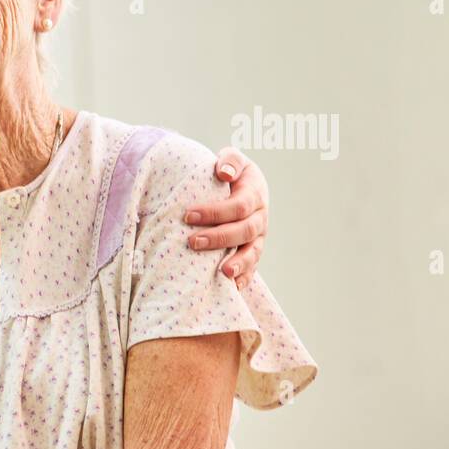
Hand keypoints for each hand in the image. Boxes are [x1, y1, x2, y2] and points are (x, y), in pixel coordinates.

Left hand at [185, 147, 268, 289]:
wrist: (240, 186)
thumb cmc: (229, 173)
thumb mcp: (232, 160)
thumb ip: (229, 160)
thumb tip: (223, 172)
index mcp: (255, 194)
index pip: (239, 206)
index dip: (215, 212)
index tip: (188, 215)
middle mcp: (260, 218)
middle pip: (245, 231)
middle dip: (219, 237)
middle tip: (193, 242)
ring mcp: (258, 238)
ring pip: (253, 253)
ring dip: (238, 263)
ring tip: (223, 272)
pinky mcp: (252, 252)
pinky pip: (252, 268)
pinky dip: (243, 279)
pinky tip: (231, 288)